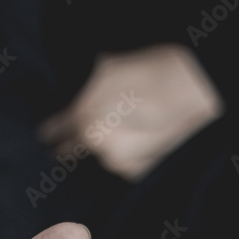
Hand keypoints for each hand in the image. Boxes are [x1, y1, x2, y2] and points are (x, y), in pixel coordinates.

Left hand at [39, 43, 222, 180]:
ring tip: (120, 129)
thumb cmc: (152, 70)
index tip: (46, 134)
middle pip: (67, 152)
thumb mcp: (108, 66)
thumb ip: (85, 85)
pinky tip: (138, 138)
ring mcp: (117, 161)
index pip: (52, 132)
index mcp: (82, 117)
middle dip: (68, 144)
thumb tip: (76, 88)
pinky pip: (122, 164)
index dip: (49, 130)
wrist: (193, 89)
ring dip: (103, 148)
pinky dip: (125, 154)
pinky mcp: (137, 171)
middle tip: (73, 137)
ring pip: (99, 156)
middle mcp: (96, 145)